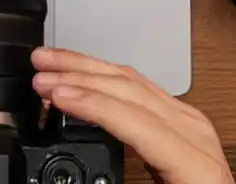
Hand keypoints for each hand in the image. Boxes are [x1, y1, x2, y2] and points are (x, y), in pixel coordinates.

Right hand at [32, 48, 233, 183]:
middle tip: (40, 71)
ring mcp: (189, 123)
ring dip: (87, 69)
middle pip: (132, 91)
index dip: (93, 105)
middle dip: (81, 77)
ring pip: (133, 81)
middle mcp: (194, 134)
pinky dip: (104, 79)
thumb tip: (78, 178)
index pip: (138, 122)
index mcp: (195, 164)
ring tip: (50, 62)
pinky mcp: (179, 120)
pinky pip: (139, 88)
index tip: (55, 94)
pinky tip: (82, 76)